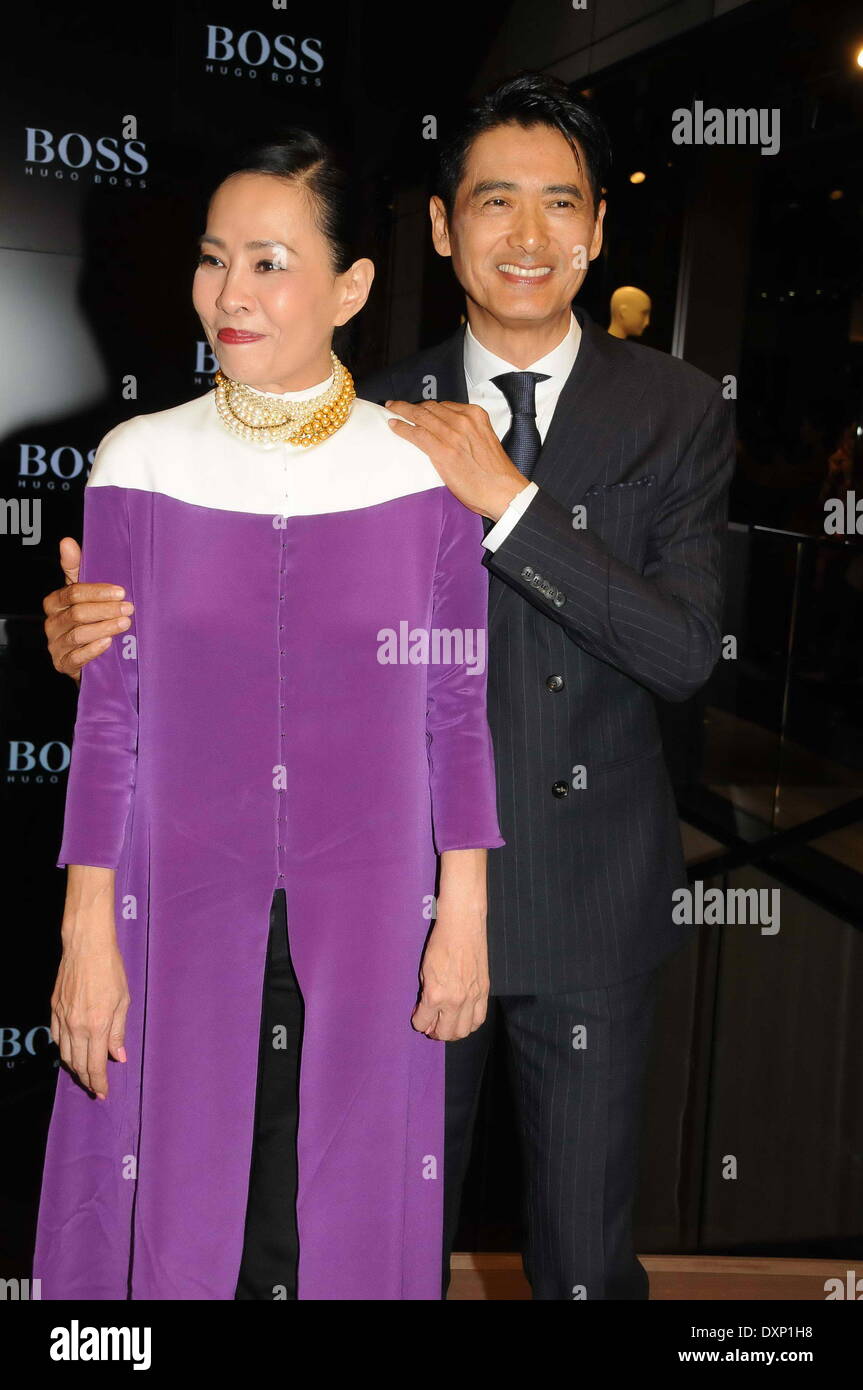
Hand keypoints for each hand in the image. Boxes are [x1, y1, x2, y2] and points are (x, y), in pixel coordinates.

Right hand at [43, 537, 133, 679]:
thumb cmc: (89, 617)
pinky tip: (108, 643)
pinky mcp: (63, 664)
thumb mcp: (83, 591)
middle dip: (105, 610)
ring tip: (125, 623)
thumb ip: (75, 567)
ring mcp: (55, 645)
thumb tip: (67, 541)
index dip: (97, 592)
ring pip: (78, 635)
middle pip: (77, 614)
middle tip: (129, 608)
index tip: (121, 592)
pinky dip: (93, 649)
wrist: (90, 654)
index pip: (73, 593)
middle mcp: (51, 623)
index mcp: (54, 603)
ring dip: (104, 628)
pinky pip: (76, 657)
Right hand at [52, 920, 128, 1100]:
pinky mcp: (53, 1009)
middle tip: (96, 1088)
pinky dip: (64, 1050)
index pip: (95, 1065)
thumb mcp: (123, 1001)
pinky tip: (72, 1052)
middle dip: (87, 1080)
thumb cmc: (110, 970)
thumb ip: (118, 1032)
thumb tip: (118, 1057)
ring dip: (75, 1068)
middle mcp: (76, 1026)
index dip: (99, 1083)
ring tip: (85, 1074)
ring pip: (65, 1054)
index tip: (103, 1093)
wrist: (86, 947)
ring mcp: (62, 1018)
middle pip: (78, 1064)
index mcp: (97, 1026)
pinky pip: (56, 1038)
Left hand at [385, 399, 528, 521]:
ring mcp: (452, 434)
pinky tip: (393, 425)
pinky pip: (416, 434)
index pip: (444, 405)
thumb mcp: (484, 440)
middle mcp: (463, 420)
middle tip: (397, 405)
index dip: (427, 406)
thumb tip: (449, 434)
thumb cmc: (495, 472)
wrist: (504, 491)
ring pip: (420, 416)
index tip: (418, 408)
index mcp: (476, 415)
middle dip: (411, 406)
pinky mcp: (442, 451)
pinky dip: (402, 428)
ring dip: (402, 411)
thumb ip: (468, 432)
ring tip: (391, 409)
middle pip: (430, 407)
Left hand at [412, 902, 488, 1041]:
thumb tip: (426, 1011)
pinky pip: (480, 1018)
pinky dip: (470, 1024)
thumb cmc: (439, 945)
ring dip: (454, 1032)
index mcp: (436, 996)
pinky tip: (464, 1018)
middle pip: (446, 1033)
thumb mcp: (424, 971)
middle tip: (433, 1026)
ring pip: (465, 1031)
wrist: (462, 927)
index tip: (419, 1019)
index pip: (423, 1023)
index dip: (419, 1023)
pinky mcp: (484, 992)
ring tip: (448, 1024)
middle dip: (436, 1032)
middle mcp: (455, 1002)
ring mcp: (472, 998)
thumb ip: (425, 995)